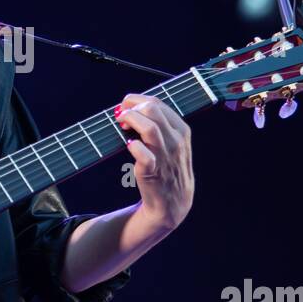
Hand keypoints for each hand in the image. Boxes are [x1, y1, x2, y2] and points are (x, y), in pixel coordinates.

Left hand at [115, 93, 194, 233]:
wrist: (173, 201)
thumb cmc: (167, 167)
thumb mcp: (171, 143)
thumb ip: (156, 124)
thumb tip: (130, 107)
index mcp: (181, 129)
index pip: (158, 102)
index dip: (136, 100)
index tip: (125, 106)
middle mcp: (176, 140)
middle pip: (153, 109)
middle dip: (131, 107)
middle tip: (120, 115)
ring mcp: (165, 156)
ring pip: (150, 127)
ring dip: (131, 120)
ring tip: (121, 123)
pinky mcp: (153, 171)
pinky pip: (143, 154)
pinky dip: (134, 146)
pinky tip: (129, 145)